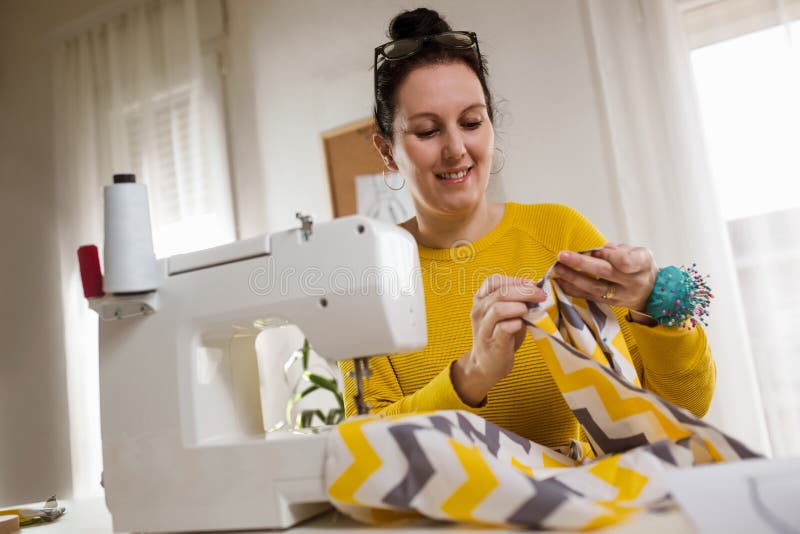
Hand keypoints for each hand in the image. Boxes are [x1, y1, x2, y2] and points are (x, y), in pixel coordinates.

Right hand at [452, 275, 546, 405]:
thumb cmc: (499, 336)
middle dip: (525, 291)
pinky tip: (523, 325)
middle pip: (500, 292)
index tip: (533, 285)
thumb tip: (536, 288)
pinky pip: (504, 328)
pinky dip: (517, 324)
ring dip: (519, 306)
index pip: (494, 281)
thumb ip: (516, 300)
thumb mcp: (505, 313)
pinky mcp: (492, 342)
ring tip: (530, 311)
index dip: (515, 280)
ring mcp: (484, 327)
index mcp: (481, 300)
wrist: (486, 364)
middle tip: (541, 296)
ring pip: (498, 308)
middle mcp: (479, 310)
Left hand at [553, 243, 657, 312]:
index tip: (595, 251)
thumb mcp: (638, 252)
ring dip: (573, 278)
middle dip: (582, 264)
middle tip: (563, 256)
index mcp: (642, 264)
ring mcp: (621, 295)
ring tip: (558, 269)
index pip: (625, 261)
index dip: (609, 256)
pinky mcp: (610, 304)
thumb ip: (618, 249)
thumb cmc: (640, 267)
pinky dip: (574, 290)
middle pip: (605, 273)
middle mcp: (632, 282)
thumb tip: (597, 250)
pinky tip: (561, 282)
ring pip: (595, 288)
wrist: (651, 292)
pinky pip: (590, 297)